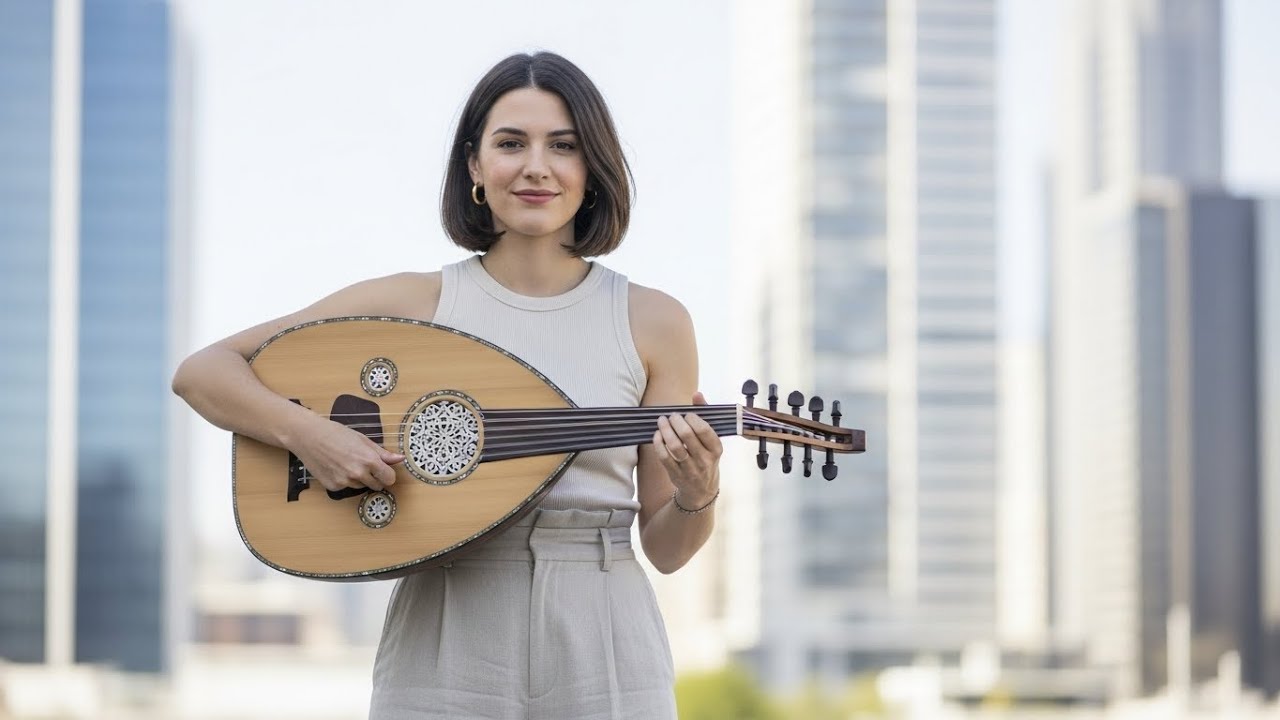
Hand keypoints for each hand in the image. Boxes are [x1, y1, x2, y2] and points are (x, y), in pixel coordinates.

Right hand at [290, 414, 404, 492]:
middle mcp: (358, 474)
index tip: (384, 470)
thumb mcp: (363, 440)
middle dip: (375, 477)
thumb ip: (382, 453)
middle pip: (377, 486)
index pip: (389, 479)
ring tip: (346, 462)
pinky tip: (335, 466)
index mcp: (369, 461)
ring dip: (359, 478)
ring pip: (361, 486)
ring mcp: (344, 482)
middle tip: (364, 464)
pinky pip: (345, 487)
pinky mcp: (333, 487)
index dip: (388, 474)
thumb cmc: (336, 433)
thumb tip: (400, 459)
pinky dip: (343, 480)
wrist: (308, 436)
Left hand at [652, 391, 722, 507]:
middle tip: (671, 416)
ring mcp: (690, 469)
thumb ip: (705, 414)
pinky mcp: (676, 475)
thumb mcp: (711, 440)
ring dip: (665, 430)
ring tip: (662, 421)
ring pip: (674, 446)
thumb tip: (697, 394)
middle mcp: (705, 460)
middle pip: (687, 436)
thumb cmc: (705, 457)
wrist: (701, 490)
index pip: (704, 429)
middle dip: (676, 421)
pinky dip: (658, 443)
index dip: (692, 418)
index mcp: (716, 449)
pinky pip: (664, 457)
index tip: (686, 414)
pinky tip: (657, 435)